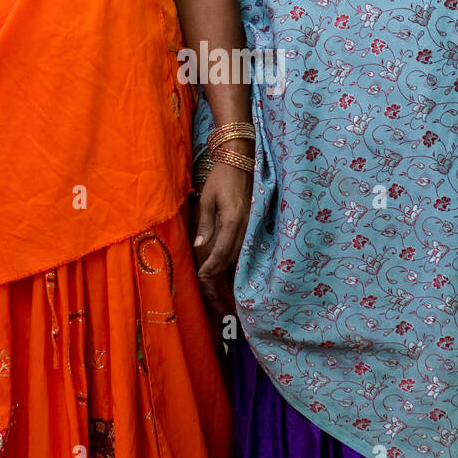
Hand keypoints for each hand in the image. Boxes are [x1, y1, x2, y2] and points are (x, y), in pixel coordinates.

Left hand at [192, 162, 251, 315]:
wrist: (243, 159)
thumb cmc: (222, 177)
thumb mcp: (207, 198)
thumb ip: (205, 224)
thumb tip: (199, 246)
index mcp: (233, 219)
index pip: (221, 251)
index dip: (211, 268)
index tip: (202, 279)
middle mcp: (247, 225)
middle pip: (234, 260)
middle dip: (223, 279)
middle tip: (216, 298)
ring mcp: (255, 226)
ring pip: (243, 258)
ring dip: (235, 277)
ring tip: (230, 297)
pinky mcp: (257, 225)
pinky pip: (249, 250)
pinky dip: (242, 264)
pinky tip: (239, 277)